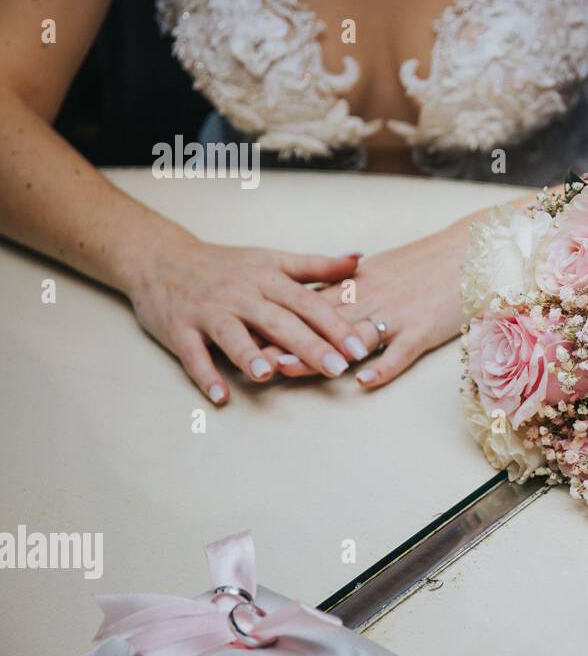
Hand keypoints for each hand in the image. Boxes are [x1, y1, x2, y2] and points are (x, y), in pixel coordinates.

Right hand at [125, 237, 369, 402]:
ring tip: (268, 375)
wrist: (161, 259)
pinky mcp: (179, 329)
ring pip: (231, 334)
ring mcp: (208, 312)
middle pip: (277, 320)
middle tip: (336, 368)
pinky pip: (192, 355)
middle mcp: (240, 294)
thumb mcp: (272, 259)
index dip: (334, 324)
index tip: (359, 348)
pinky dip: (205, 375)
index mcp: (267, 279)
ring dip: (248, 355)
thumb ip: (316, 265)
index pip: (306, 302)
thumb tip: (359, 260)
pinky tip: (220, 396)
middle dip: (308, 345)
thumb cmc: (227, 266)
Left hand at [259, 225, 466, 389]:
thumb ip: (353, 286)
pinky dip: (383, 365)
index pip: (310, 303)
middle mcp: (371, 297)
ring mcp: (397, 313)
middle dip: (283, 340)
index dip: (277, 320)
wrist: (471, 251)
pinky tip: (364, 380)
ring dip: (318, 354)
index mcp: (359, 283)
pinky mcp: (424, 328)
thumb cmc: (430, 262)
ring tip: (288, 370)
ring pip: (351, 337)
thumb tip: (323, 299)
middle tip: (249, 356)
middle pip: (320, 322)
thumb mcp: (384, 269)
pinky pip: (401, 350)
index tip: (245, 331)